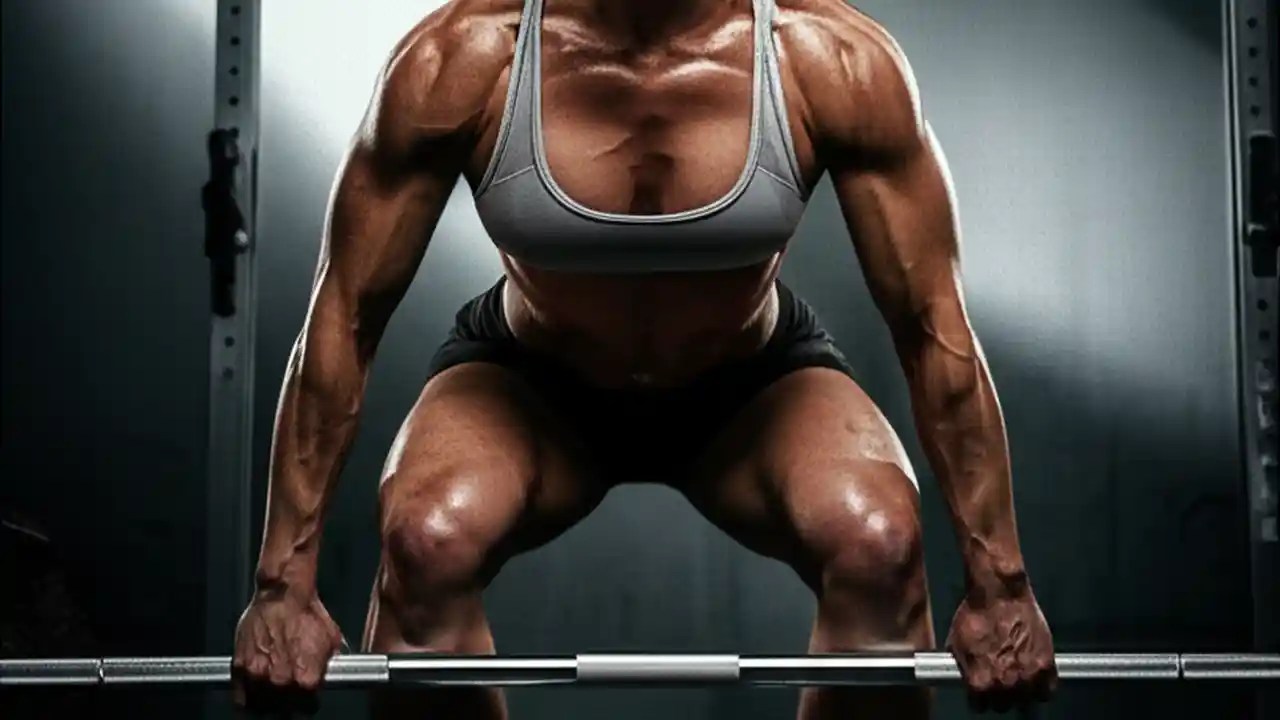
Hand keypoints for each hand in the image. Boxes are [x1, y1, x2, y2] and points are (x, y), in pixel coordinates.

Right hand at [231, 587, 344, 715]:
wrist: (282, 594)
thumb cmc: (306, 612)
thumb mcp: (331, 640)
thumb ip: (326, 665)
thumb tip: (327, 676)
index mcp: (306, 678)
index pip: (307, 709)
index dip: (307, 704)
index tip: (307, 700)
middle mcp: (281, 681)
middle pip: (283, 712)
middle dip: (287, 705)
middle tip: (289, 698)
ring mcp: (258, 676)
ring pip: (260, 708)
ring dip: (267, 705)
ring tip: (272, 698)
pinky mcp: (240, 668)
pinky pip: (240, 698)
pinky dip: (246, 699)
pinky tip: (254, 694)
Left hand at [946, 579, 1056, 712]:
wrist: (999, 594)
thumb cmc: (976, 614)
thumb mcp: (956, 645)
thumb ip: (965, 669)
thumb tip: (966, 678)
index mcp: (979, 682)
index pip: (980, 707)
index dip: (980, 699)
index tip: (982, 694)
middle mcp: (1004, 684)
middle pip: (1003, 707)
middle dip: (1000, 697)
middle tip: (1000, 685)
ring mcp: (1027, 676)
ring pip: (1027, 702)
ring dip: (1022, 694)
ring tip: (1017, 682)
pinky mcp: (1045, 665)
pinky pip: (1048, 690)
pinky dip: (1043, 687)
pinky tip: (1035, 680)